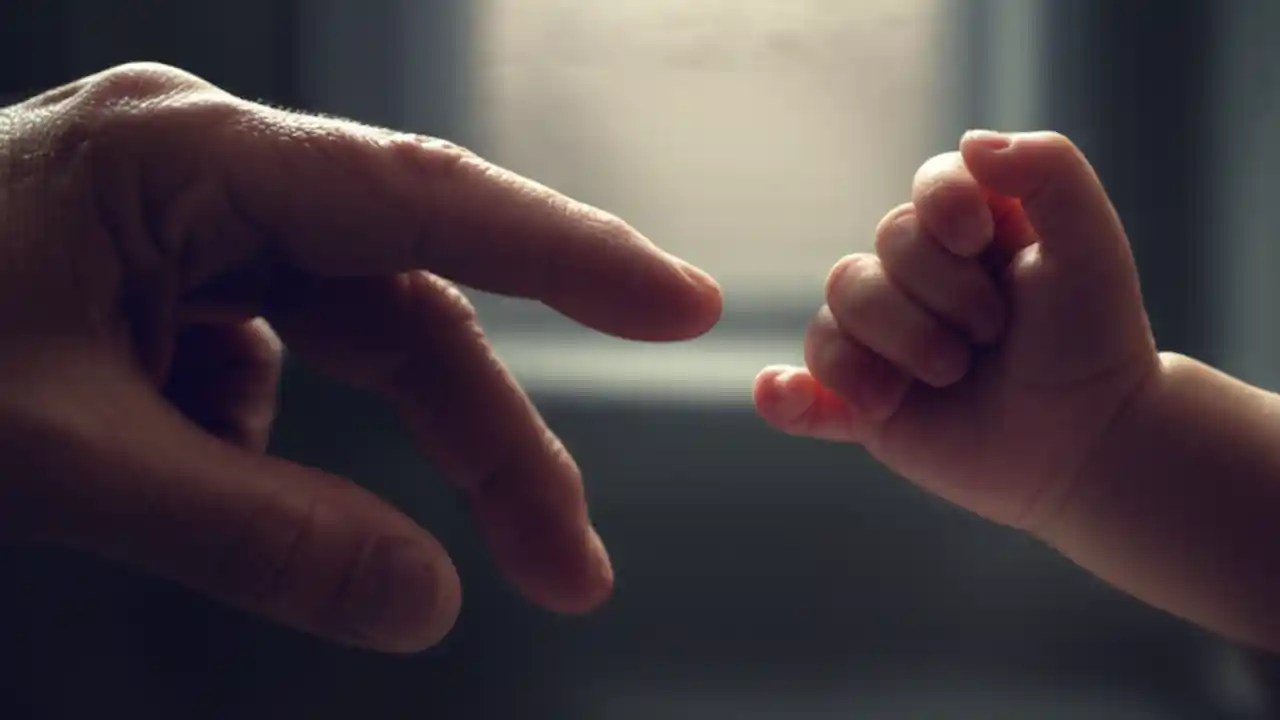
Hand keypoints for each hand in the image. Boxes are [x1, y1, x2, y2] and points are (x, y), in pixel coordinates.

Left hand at [0, 63, 720, 652]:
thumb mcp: (58, 456)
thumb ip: (252, 535)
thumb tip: (425, 604)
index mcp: (186, 159)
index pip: (423, 203)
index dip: (568, 254)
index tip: (683, 305)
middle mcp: (210, 174)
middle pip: (408, 306)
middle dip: (494, 440)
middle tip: (571, 565)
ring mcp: (189, 228)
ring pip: (354, 343)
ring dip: (402, 460)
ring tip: (438, 565)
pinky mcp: (166, 284)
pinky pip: (268, 369)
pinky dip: (260, 449)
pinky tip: (189, 468)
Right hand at [755, 131, 1157, 530]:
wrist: (1092, 445)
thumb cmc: (1094, 342)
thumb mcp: (1092, 244)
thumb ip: (1051, 171)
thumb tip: (970, 140)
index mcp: (966, 233)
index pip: (925, 190)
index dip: (942, 208)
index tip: (979, 244)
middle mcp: (913, 282)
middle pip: (870, 262)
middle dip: (935, 302)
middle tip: (991, 337)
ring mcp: (881, 345)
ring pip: (834, 321)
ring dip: (894, 349)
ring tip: (950, 379)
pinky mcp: (862, 406)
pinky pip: (804, 396)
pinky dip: (784, 395)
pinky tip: (779, 394)